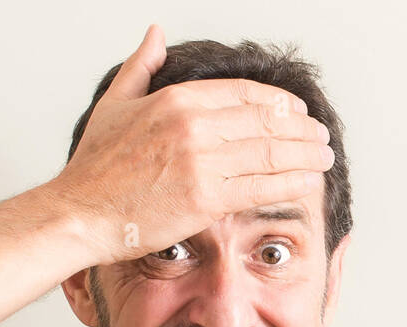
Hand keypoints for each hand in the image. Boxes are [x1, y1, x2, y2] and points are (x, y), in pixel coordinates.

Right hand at [49, 24, 334, 264]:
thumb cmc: (95, 167)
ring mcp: (202, 162)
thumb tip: (156, 33)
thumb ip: (142, 66)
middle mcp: (194, 125)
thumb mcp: (116, 102)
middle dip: (301, 129)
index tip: (297, 111)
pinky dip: (292, 182)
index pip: (244, 93)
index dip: (278, 102)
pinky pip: (262, 187)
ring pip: (270, 152)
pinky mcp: (207, 198)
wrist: (81, 213)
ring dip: (306, 154)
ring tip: (325, 157)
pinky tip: (310, 181)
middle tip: (322, 136)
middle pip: (265, 120)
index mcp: (177, 99)